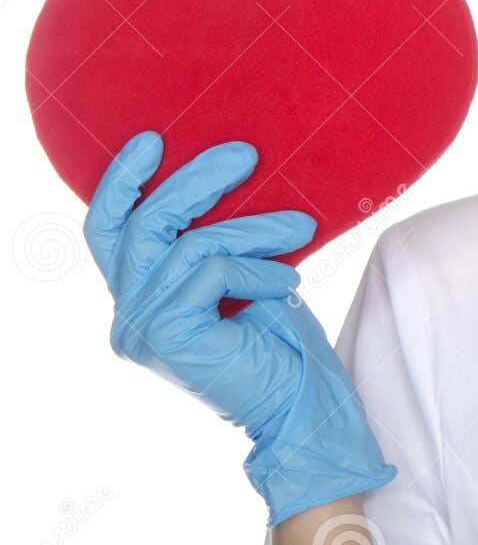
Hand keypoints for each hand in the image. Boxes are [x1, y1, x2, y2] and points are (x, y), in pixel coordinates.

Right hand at [83, 130, 395, 525]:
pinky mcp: (167, 336)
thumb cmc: (280, 342)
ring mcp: (140, 329)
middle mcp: (127, 315)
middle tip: (247, 155)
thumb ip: (216, 240)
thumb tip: (228, 171)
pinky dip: (258, 269)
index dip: (121, 182)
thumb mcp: (242, 277)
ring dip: (254, 229)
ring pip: (189, 244)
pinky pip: (211, 271)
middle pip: (144, 224)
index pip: (107, 231)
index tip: (151, 139)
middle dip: (197, 181)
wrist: (302, 406)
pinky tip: (290, 285)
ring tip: (301, 228)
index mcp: (138, 299)